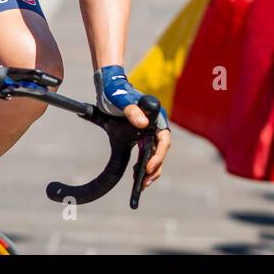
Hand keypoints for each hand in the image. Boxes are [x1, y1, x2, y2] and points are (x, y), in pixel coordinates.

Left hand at [95, 66, 169, 188]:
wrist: (109, 88)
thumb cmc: (117, 93)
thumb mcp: (122, 101)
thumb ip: (132, 111)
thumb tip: (143, 124)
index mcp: (155, 117)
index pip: (164, 139)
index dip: (159, 154)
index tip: (149, 167)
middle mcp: (155, 126)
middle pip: (161, 151)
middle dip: (155, 168)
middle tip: (145, 183)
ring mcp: (148, 132)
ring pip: (154, 155)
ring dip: (150, 170)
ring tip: (141, 184)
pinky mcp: (140, 136)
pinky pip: (146, 154)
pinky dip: (142, 166)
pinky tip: (135, 174)